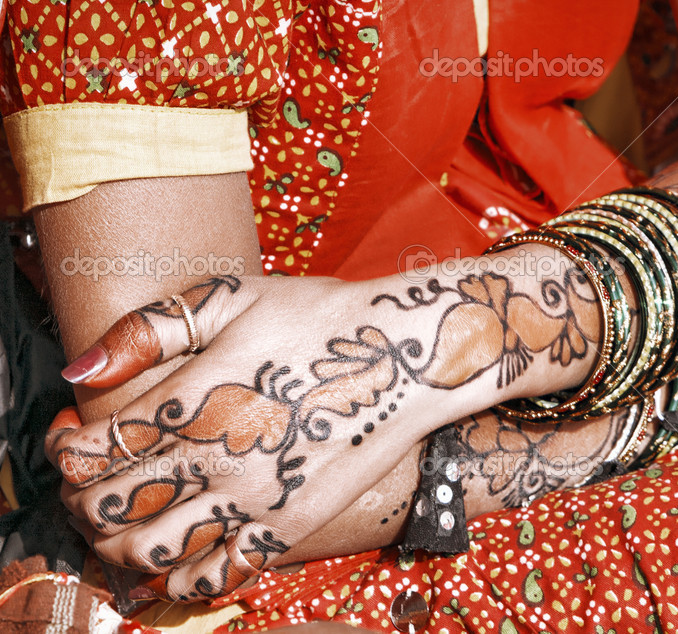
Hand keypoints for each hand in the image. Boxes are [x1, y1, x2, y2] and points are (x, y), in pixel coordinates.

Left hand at [47, 274, 447, 600]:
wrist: (408, 353)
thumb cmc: (320, 316)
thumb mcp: (234, 297)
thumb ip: (151, 329)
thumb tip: (80, 368)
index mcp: (198, 398)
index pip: (96, 448)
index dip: (66, 449)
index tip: (71, 436)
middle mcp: (219, 457)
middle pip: (111, 507)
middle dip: (79, 500)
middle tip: (88, 483)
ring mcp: (256, 499)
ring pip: (151, 551)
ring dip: (115, 544)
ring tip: (120, 524)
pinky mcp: (290, 527)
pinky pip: (217, 577)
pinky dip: (179, 582)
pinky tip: (172, 564)